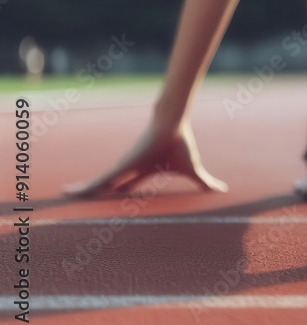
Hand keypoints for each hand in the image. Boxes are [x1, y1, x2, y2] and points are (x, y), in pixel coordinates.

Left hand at [64, 123, 228, 197]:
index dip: (118, 194)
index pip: (127, 186)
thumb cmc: (180, 144)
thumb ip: (205, 183)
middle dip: (93, 192)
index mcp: (144, 172)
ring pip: (98, 183)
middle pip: (107, 184)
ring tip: (64, 194)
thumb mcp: (193, 171)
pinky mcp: (119, 166)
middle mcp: (129, 169)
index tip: (110, 200)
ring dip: (82, 190)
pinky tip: (70, 193)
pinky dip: (84, 189)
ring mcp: (122, 168)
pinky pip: (99, 182)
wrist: (172, 124)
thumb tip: (224, 190)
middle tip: (78, 197)